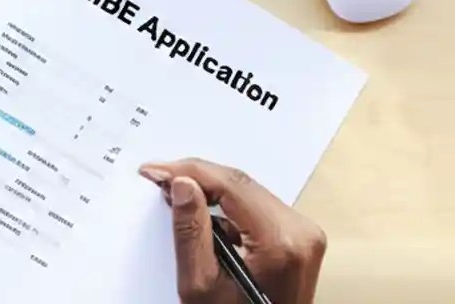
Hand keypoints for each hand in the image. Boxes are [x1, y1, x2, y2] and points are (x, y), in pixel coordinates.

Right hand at [139, 159, 326, 303]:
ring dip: (209, 189)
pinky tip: (200, 213)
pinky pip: (256, 206)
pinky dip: (225, 205)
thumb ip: (190, 231)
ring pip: (247, 191)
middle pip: (240, 183)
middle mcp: (300, 231)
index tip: (155, 172)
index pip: (230, 185)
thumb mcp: (201, 285)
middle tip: (158, 179)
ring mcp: (303, 233)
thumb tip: (182, 184)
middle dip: (196, 177)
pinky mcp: (298, 237)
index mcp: (280, 241)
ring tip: (174, 195)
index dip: (188, 172)